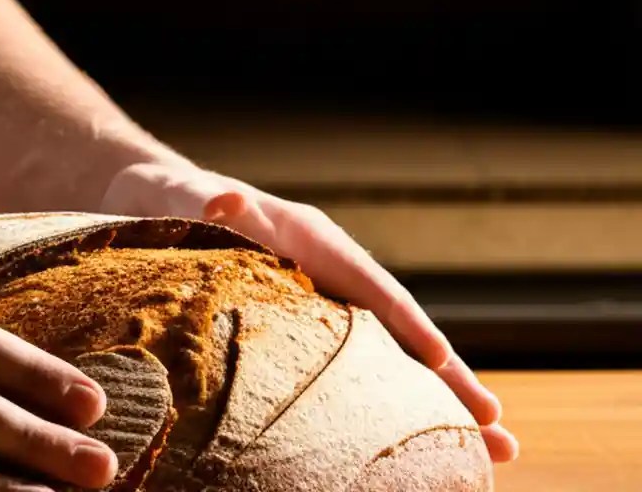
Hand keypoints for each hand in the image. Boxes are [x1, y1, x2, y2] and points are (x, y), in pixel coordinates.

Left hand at [101, 162, 519, 462]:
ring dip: (429, 403)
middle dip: (449, 380)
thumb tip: (225, 201)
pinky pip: (345, 371)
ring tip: (485, 454)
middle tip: (499, 433)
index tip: (441, 362)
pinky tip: (399, 448)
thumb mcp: (177, 193)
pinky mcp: (296, 332)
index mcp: (308, 238)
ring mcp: (317, 304)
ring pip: (381, 358)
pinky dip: (378, 405)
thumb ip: (201, 199)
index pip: (366, 283)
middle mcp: (325, 273)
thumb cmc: (164, 196)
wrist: (146, 202)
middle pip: (396, 330)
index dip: (404, 322)